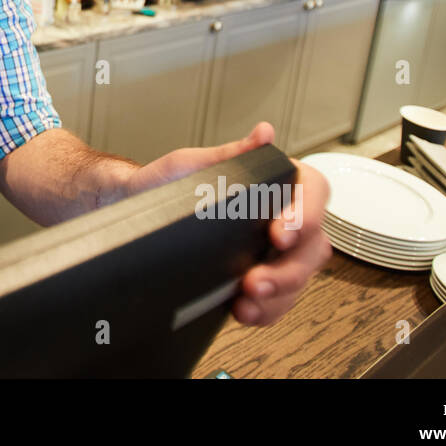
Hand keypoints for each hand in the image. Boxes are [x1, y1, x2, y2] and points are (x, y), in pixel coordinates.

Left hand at [124, 121, 331, 326]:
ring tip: (248, 299)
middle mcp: (282, 217)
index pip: (312, 191)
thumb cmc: (163, 184)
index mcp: (275, 182)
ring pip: (300, 277)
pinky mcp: (260, 279)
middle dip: (289, 269)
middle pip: (313, 244)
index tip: (279, 233)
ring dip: (279, 294)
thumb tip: (263, 135)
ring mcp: (273, 252)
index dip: (306, 214)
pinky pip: (278, 301)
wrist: (132, 211)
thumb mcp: (191, 164)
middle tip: (257, 280)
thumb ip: (230, 154)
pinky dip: (265, 310)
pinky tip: (243, 309)